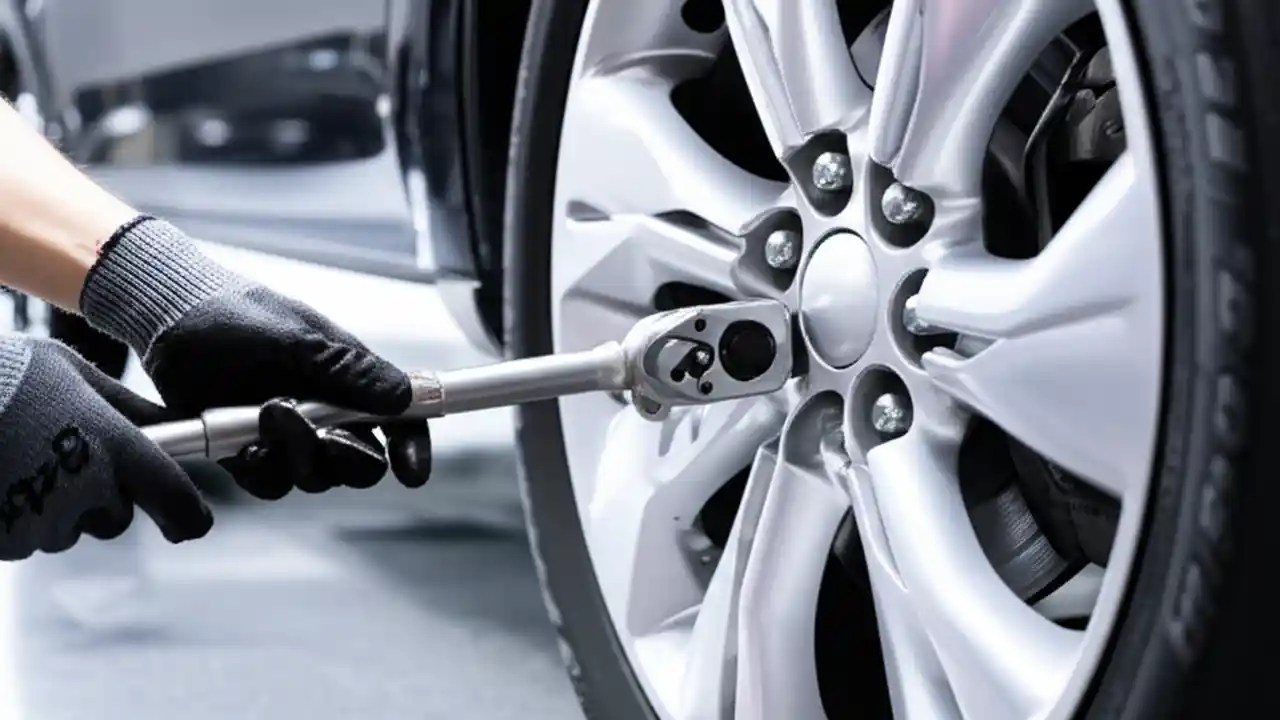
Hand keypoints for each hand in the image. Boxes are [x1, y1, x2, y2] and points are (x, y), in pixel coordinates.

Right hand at [0, 336, 211, 559]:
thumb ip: (131, 409)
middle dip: (100, 498)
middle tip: (64, 457)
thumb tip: (176, 428)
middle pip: (115, 519)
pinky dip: (15, 516)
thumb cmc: (8, 373)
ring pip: (66, 529)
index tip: (188, 521)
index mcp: (117, 447)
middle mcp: (87, 490)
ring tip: (19, 457)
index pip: (177, 503)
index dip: (188, 517)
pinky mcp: (3, 539)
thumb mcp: (76, 375)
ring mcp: (40, 520)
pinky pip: (23, 537)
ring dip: (53, 506)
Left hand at [80, 217, 432, 496]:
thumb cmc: (239, 317)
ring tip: (267, 414)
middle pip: (361, 463)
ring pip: (315, 477)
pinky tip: (245, 444)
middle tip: (327, 438)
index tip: (412, 472)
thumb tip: (405, 396)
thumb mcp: (300, 339)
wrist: (170, 320)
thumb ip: (352, 372)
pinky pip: (269, 484)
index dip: (412, 448)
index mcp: (349, 381)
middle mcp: (324, 414)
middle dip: (349, 458)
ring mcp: (287, 437)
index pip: (399, 421)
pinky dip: (261, 469)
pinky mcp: (249, 453)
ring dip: (297, 455)